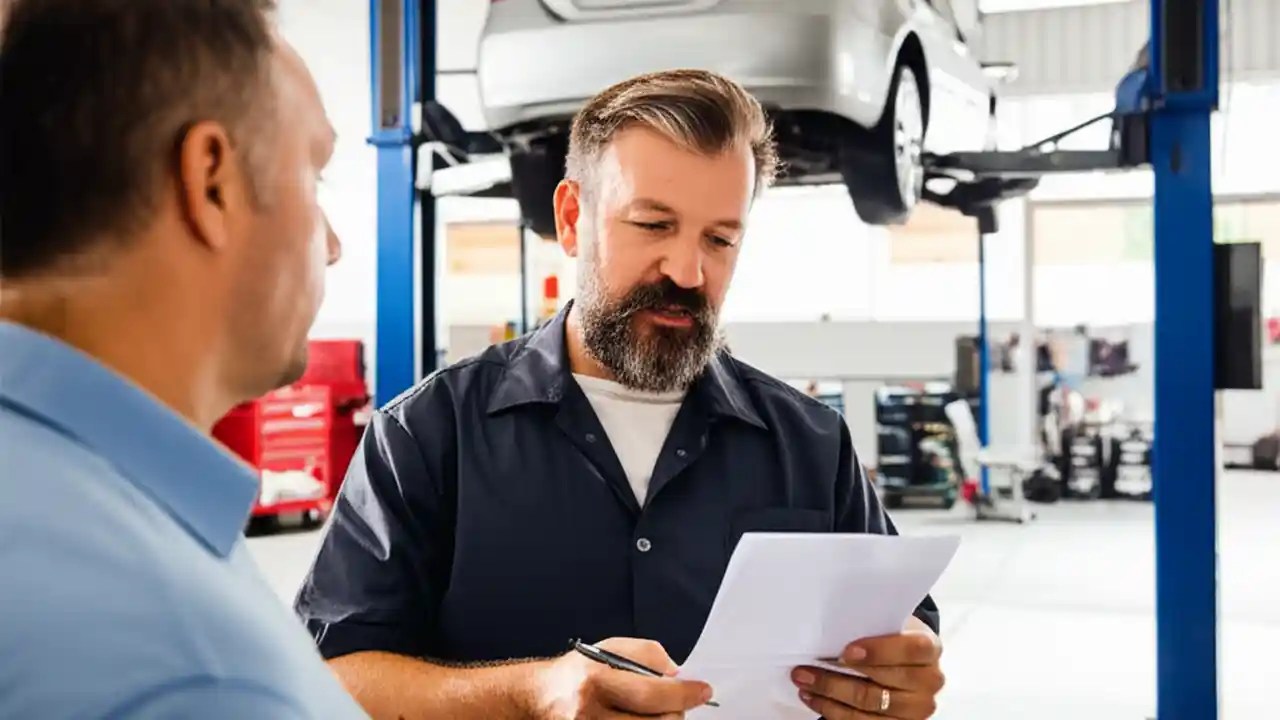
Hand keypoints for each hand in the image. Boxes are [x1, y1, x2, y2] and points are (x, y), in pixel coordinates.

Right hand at [527, 637, 713, 718]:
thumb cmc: (577, 673)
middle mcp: (590, 715)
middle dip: (675, 714)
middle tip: (675, 705)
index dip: (684, 694)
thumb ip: (648, 656)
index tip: (703, 691)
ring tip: (657, 714)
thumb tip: (678, 677)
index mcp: (595, 681)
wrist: (540, 699)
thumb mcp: (609, 649)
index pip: (651, 693)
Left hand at [790, 618, 944, 718]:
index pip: (910, 650)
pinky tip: (815, 698)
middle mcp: (929, 681)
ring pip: (868, 706)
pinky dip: (834, 711)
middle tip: (804, 669)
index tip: (846, 651)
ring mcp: (916, 708)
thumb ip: (869, 626)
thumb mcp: (887, 623)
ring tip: (804, 682)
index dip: (878, 652)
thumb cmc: (890, 635)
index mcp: (929, 648)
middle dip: (836, 677)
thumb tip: (830, 627)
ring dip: (830, 695)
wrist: (905, 658)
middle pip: (881, 685)